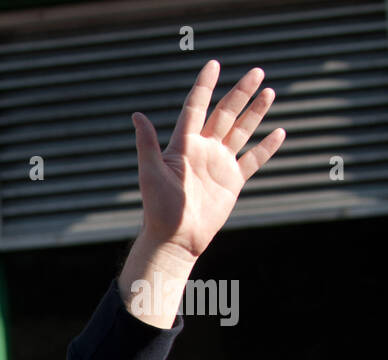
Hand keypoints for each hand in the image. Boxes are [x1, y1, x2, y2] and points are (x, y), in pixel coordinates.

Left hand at [133, 60, 283, 257]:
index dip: (204, 86)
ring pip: (241, 131)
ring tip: (269, 91)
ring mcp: (219, 164)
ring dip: (255, 112)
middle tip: (257, 71)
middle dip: (240, 93)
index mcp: (183, 145)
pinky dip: (265, 147)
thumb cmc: (158, 208)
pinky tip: (278, 132)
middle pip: (224, 114)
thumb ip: (147, 143)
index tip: (214, 64)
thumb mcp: (149, 173)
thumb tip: (137, 115)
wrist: (175, 238)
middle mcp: (203, 150)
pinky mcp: (232, 181)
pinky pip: (252, 160)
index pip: (195, 108)